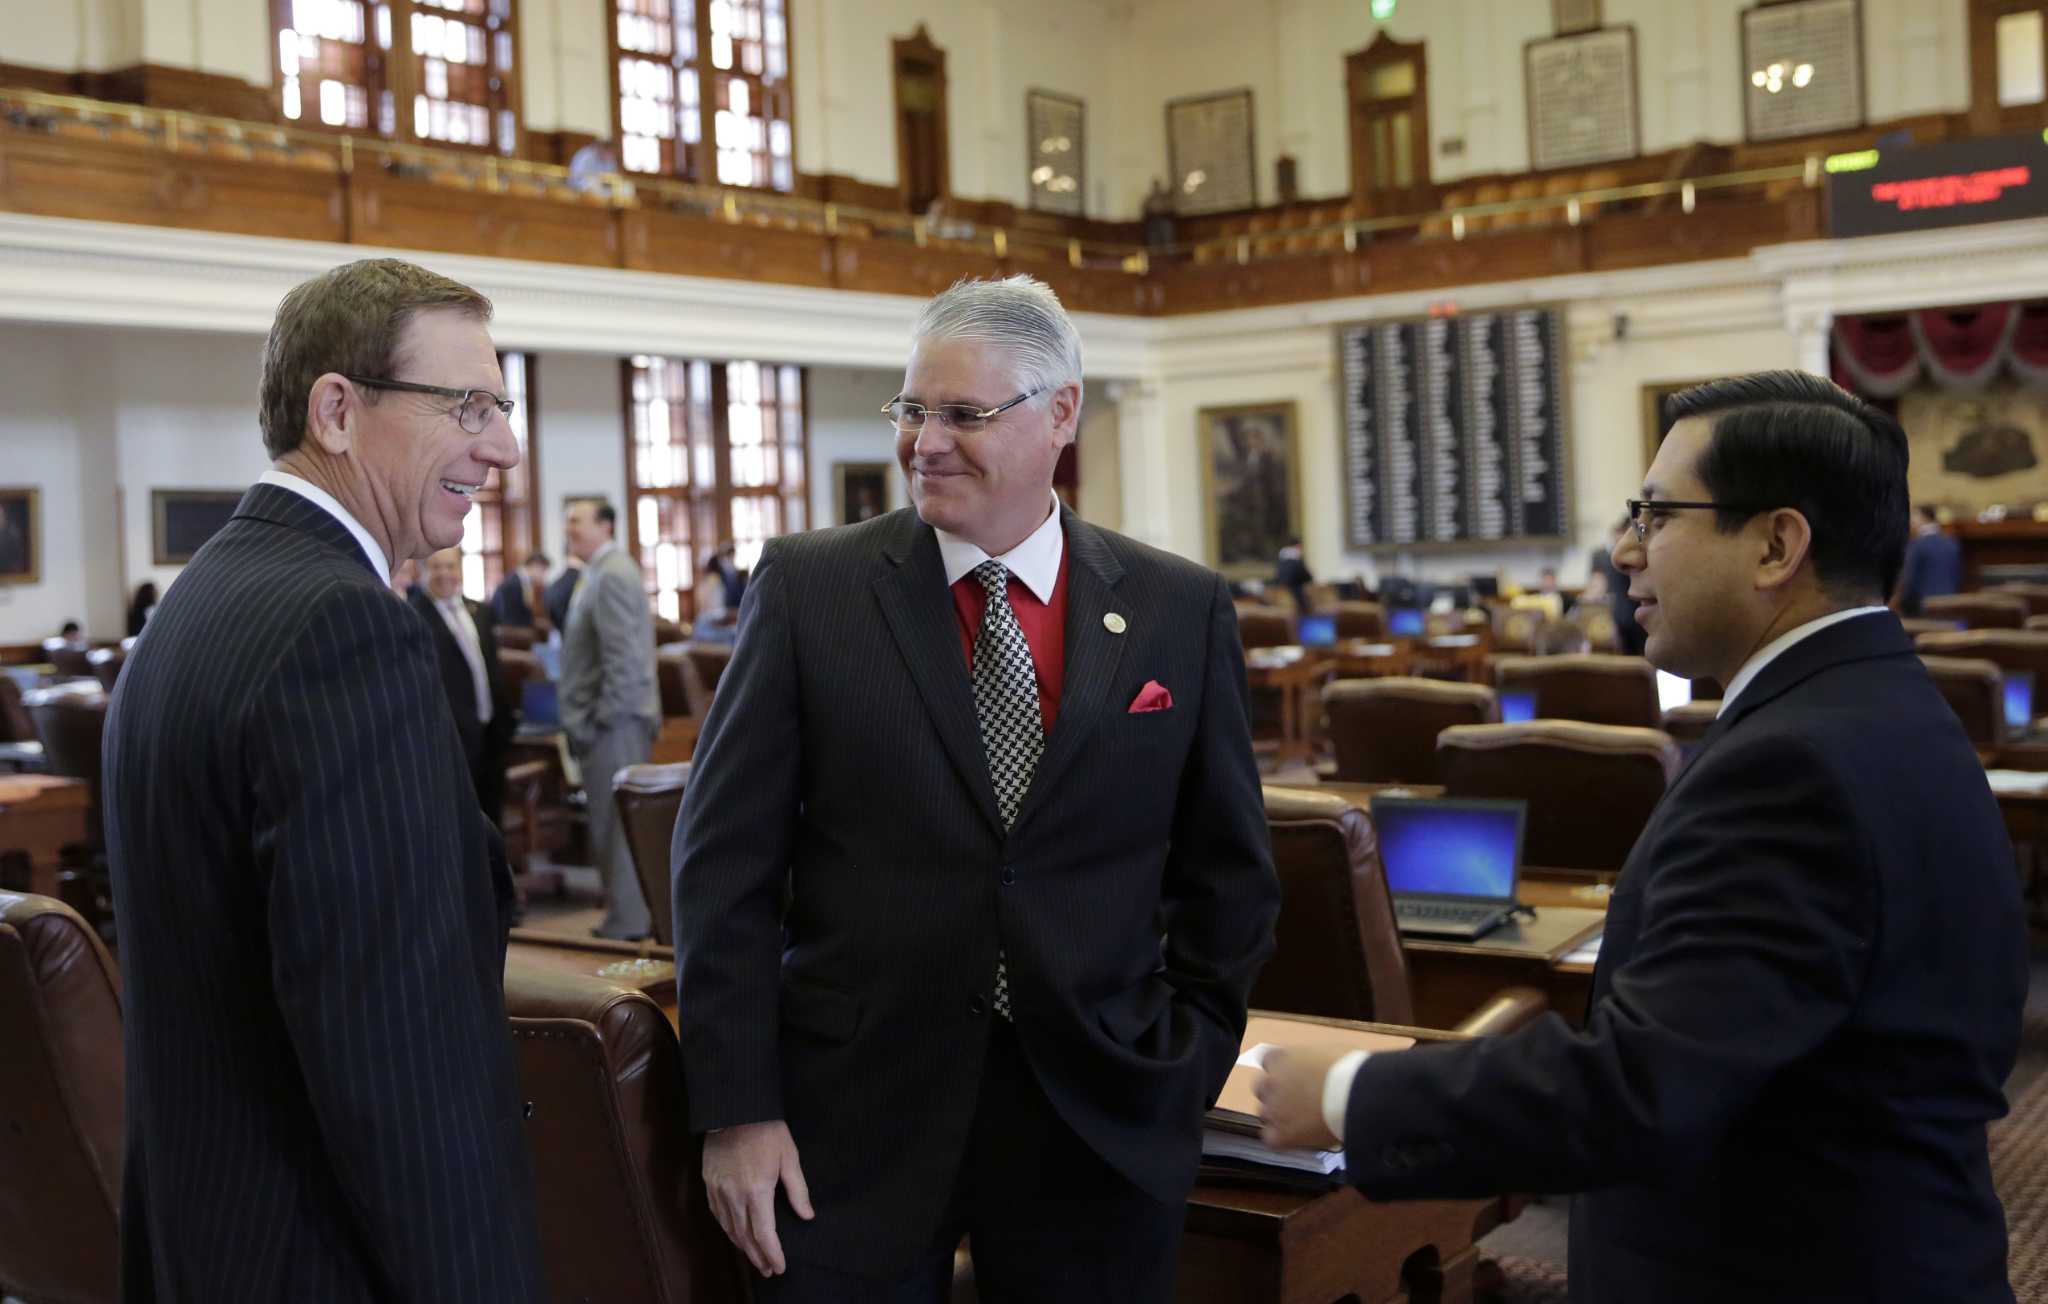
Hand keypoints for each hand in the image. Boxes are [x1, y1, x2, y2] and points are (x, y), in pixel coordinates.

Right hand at [703, 1120, 813, 1276]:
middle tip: (768, 1269)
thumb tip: (807, 1215)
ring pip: (729, 1228)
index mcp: (757, 1190)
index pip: (764, 1234)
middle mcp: (735, 1195)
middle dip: (758, 1256)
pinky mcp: (709, 1183)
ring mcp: (719, 1190)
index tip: (779, 1267)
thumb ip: (798, 1190)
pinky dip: (727, 1229)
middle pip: (745, 1237)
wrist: (734, 1109)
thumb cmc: (766, 1130)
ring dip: (742, 1246)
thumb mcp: (789, 1157)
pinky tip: (735, 1234)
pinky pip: (717, 1215)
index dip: (772, 1254)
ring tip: (755, 1257)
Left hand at [1253, 1045, 1347, 1150]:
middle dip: (1276, 1093)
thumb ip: (1312, 1060)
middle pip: (1261, 1087)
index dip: (1282, 1070)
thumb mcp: (1329, 1051)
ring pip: (1265, 1113)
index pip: (1268, 1061)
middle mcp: (1272, 1081)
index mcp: (1282, 1057)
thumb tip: (1317, 1067)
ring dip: (1278, 1116)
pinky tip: (1297, 1138)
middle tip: (1297, 1100)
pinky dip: (1281, 1139)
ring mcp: (1275, 1108)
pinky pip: (1270, 1139)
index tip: (1295, 1077)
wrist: (1359, 1094)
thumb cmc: (1352, 1069)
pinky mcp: (1282, 1134)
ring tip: (1302, 1121)